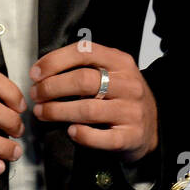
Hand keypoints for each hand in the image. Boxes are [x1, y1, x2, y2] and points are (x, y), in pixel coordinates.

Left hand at [29, 41, 157, 164]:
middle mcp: (128, 84)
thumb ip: (84, 67)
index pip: (84, 52)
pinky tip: (70, 131)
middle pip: (83, 80)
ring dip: (57, 111)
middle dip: (52, 87)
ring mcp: (131, 111)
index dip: (55, 61)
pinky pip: (101, 137)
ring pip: (88, 109)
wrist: (154, 125)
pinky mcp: (130, 136)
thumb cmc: (123, 97)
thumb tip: (42, 71)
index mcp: (120, 62)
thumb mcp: (111, 72)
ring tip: (42, 112)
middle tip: (36, 95)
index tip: (36, 73)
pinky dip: (81, 135)